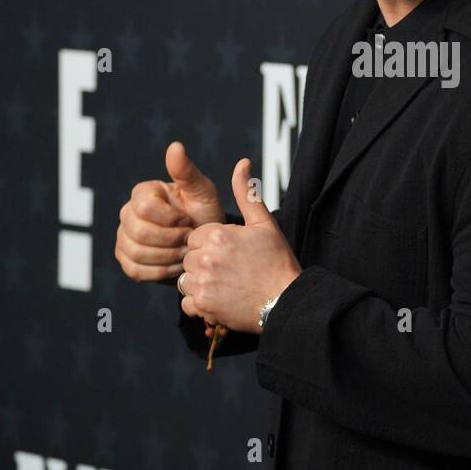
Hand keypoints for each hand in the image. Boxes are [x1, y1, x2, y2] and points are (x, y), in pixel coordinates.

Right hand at [114, 141, 224, 283]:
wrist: (203, 244)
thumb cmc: (204, 213)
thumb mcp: (202, 192)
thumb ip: (187, 172)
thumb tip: (175, 146)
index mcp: (143, 192)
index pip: (145, 207)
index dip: (171, 218)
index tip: (188, 220)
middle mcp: (127, 213)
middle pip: (139, 232)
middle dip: (171, 240)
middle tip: (189, 239)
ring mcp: (123, 236)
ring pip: (137, 253)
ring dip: (167, 256)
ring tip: (184, 251)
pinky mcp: (125, 259)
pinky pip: (135, 270)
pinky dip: (160, 271)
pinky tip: (175, 263)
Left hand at [178, 157, 300, 331]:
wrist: (285, 301)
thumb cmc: (276, 262)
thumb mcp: (264, 224)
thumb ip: (247, 194)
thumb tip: (241, 164)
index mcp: (218, 235)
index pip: (195, 237)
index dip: (212, 245)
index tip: (230, 253)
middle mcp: (206, 258)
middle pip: (188, 257)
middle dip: (204, 263)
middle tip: (230, 269)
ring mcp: (203, 283)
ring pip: (185, 279)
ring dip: (200, 282)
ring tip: (225, 284)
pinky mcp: (203, 305)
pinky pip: (187, 303)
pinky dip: (200, 303)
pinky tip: (220, 299)